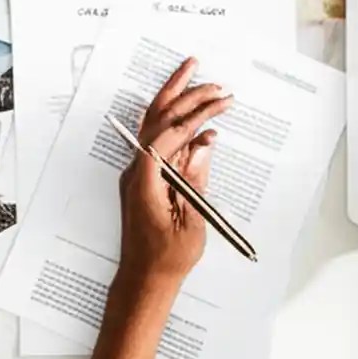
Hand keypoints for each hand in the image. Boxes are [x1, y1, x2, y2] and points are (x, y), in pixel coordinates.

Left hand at [116, 57, 232, 289]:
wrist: (144, 278)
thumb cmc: (166, 257)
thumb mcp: (190, 220)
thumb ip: (196, 179)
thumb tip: (204, 144)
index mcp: (145, 180)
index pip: (169, 133)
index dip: (196, 114)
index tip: (221, 102)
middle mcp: (136, 171)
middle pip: (157, 120)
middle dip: (185, 95)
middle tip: (213, 82)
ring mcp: (139, 173)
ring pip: (155, 126)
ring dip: (176, 101)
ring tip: (197, 79)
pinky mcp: (146, 178)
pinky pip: (160, 143)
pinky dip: (178, 126)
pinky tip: (199, 123)